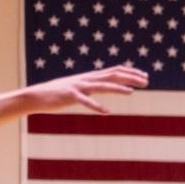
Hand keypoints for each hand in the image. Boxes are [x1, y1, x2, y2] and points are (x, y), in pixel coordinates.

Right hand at [27, 65, 148, 113]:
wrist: (37, 96)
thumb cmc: (59, 94)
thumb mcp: (79, 87)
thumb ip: (93, 86)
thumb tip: (106, 86)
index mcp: (90, 77)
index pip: (114, 71)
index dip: (130, 72)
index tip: (144, 76)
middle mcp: (87, 79)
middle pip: (113, 75)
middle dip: (131, 77)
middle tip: (147, 81)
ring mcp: (79, 87)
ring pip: (102, 86)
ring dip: (118, 89)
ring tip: (132, 92)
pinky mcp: (70, 97)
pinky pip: (86, 102)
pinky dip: (96, 107)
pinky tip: (107, 112)